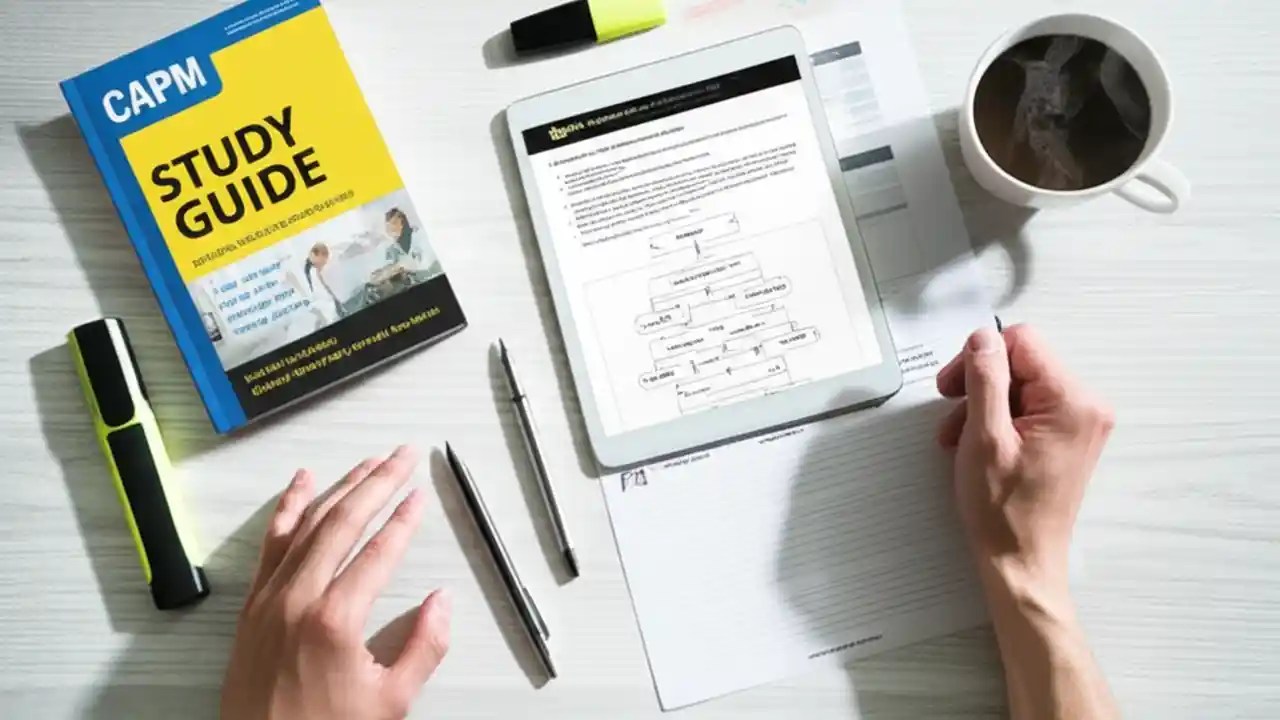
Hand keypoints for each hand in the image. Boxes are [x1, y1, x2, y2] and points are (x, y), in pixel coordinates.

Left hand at [221, 447, 450, 719]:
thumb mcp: (390, 702)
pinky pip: (271, 544)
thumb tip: (442, 603)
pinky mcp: (252, 607)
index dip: (404, 519)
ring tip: (368, 463)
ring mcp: (270, 599)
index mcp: (335, 619)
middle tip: (403, 456)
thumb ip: (423, 648)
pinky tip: (301, 485)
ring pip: (307, 524)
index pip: (378, 551)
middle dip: (378, 483)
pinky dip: (288, 508)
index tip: (420, 495)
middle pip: (343, 522)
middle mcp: (297, 599)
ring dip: (341, 487)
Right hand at [936, 325, 1114, 588]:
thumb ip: (984, 379)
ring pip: (1020, 385)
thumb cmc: (1002, 509)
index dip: (979, 358)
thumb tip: (981, 337)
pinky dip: (998, 419)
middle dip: (979, 383)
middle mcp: (1087, 405)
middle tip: (948, 410)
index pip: (1022, 342)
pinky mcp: (1069, 436)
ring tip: (957, 436)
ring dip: (982, 403)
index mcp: (1073, 401)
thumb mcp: (984, 438)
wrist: (1021, 561)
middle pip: (1022, 361)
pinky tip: (975, 442)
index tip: (951, 387)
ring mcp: (1080, 422)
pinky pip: (1029, 407)